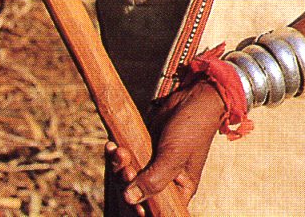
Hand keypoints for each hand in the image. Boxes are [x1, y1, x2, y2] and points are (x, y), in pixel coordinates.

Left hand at [108, 82, 223, 213]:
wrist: (192, 97)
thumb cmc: (191, 129)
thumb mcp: (174, 157)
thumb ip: (154, 180)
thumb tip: (130, 198)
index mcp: (179, 190)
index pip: (157, 210)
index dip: (141, 210)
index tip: (131, 202)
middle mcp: (164, 180)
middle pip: (137, 195)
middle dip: (127, 184)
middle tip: (128, 169)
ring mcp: (152, 164)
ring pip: (127, 176)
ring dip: (119, 166)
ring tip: (120, 152)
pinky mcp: (142, 148)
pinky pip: (124, 158)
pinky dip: (116, 154)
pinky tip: (112, 145)